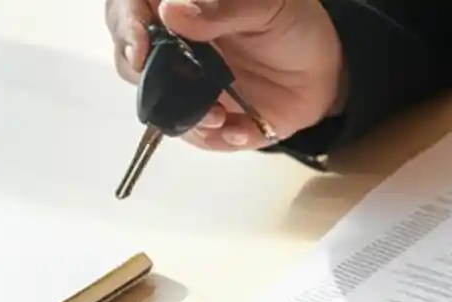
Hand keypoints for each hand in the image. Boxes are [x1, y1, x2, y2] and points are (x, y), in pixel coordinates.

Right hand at [105, 0, 344, 149]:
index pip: (128, 11)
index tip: (140, 47)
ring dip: (183, 118)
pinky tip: (242, 129)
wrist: (325, 69)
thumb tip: (172, 11)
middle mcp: (172, 49)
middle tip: (175, 87)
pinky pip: (198, 136)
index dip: (126, 27)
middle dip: (148, 80)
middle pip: (130, 62)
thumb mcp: (264, 5)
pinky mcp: (210, 120)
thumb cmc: (291, 23)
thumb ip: (220, 9)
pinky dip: (217, 138)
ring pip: (160, 107)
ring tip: (219, 117)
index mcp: (177, 11)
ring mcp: (188, 88)